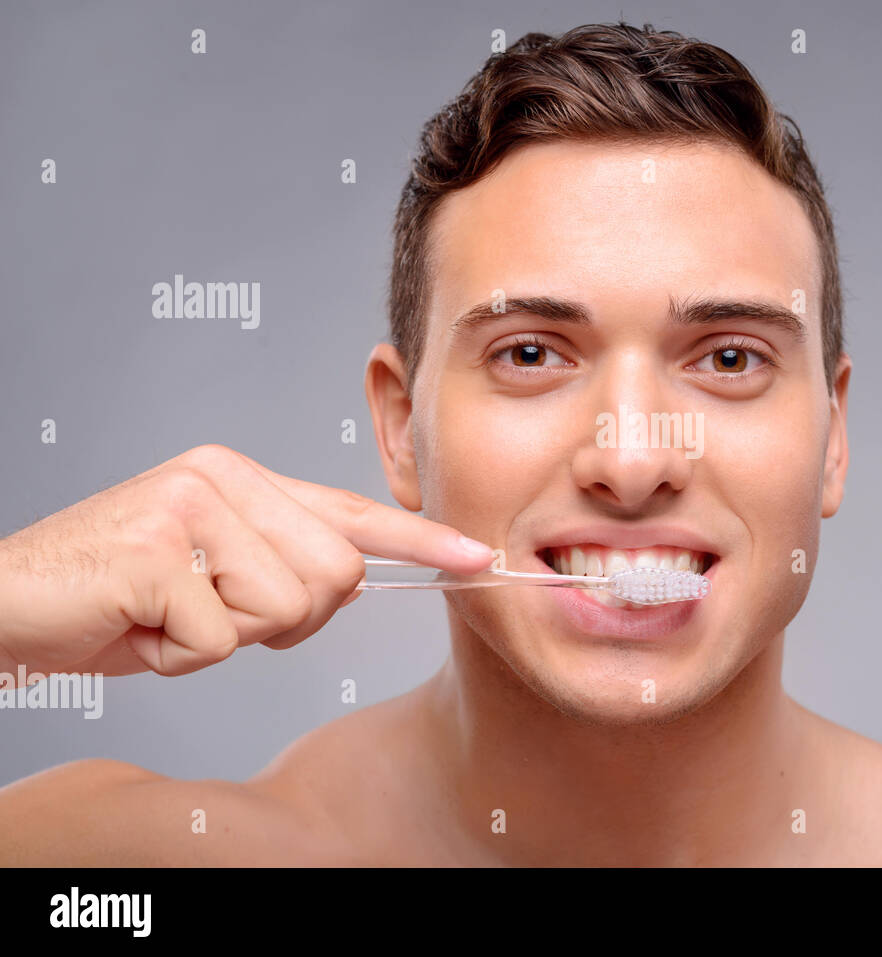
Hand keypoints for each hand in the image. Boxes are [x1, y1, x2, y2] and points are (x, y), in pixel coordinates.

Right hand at [0, 444, 494, 676]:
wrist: (8, 604)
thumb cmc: (115, 599)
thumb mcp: (210, 576)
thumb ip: (277, 565)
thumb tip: (344, 582)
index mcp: (244, 479)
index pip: (352, 513)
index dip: (420, 542)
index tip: (476, 556)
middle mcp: (224, 477)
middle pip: (334, 578)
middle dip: (280, 621)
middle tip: (207, 613)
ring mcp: (190, 505)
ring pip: (287, 607)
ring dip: (226, 638)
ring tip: (168, 615)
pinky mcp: (158, 549)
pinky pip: (221, 637)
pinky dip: (178, 655)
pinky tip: (137, 625)